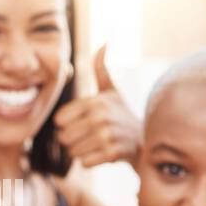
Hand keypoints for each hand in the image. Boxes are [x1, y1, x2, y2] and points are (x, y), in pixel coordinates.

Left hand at [54, 45, 141, 167]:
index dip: (67, 124)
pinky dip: (90, 161)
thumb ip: (101, 68)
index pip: (59, 120)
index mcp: (95, 101)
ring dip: (81, 151)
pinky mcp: (112, 154)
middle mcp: (100, 117)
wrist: (145, 141)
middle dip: (73, 140)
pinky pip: (84, 163)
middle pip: (64, 137)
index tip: (81, 123)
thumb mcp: (111, 91)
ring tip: (96, 144)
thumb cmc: (122, 114)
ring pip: (72, 151)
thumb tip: (105, 42)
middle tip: (88, 136)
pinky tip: (102, 154)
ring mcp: (107, 136)